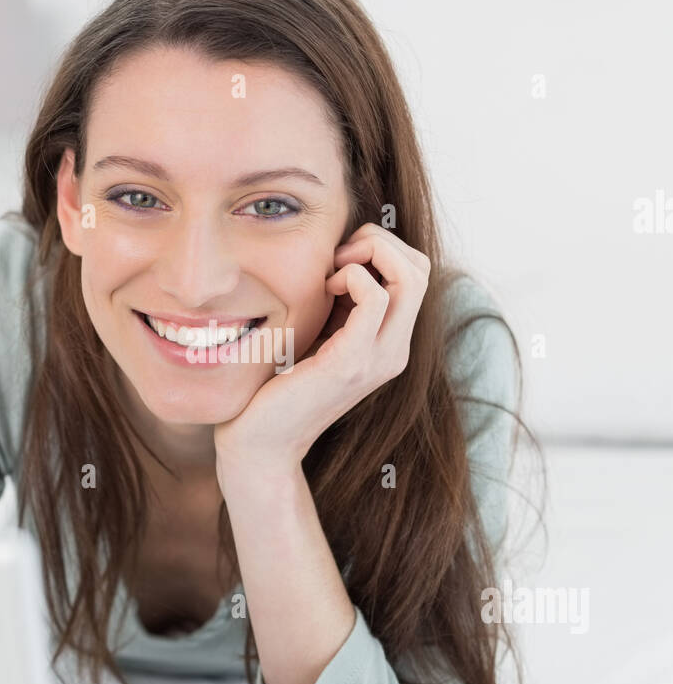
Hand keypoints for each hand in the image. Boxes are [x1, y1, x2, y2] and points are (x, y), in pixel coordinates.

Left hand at [214, 221, 430, 477]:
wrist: (262, 441)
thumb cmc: (279, 383)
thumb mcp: (319, 332)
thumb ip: (338, 302)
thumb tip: (341, 253)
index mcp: (390, 343)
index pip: (417, 273)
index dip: (383, 248)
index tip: (340, 256)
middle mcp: (394, 351)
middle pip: (420, 269)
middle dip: (380, 242)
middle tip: (338, 255)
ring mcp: (378, 358)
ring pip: (409, 278)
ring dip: (370, 254)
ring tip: (333, 270)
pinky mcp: (351, 363)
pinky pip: (375, 298)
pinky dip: (352, 276)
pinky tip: (325, 288)